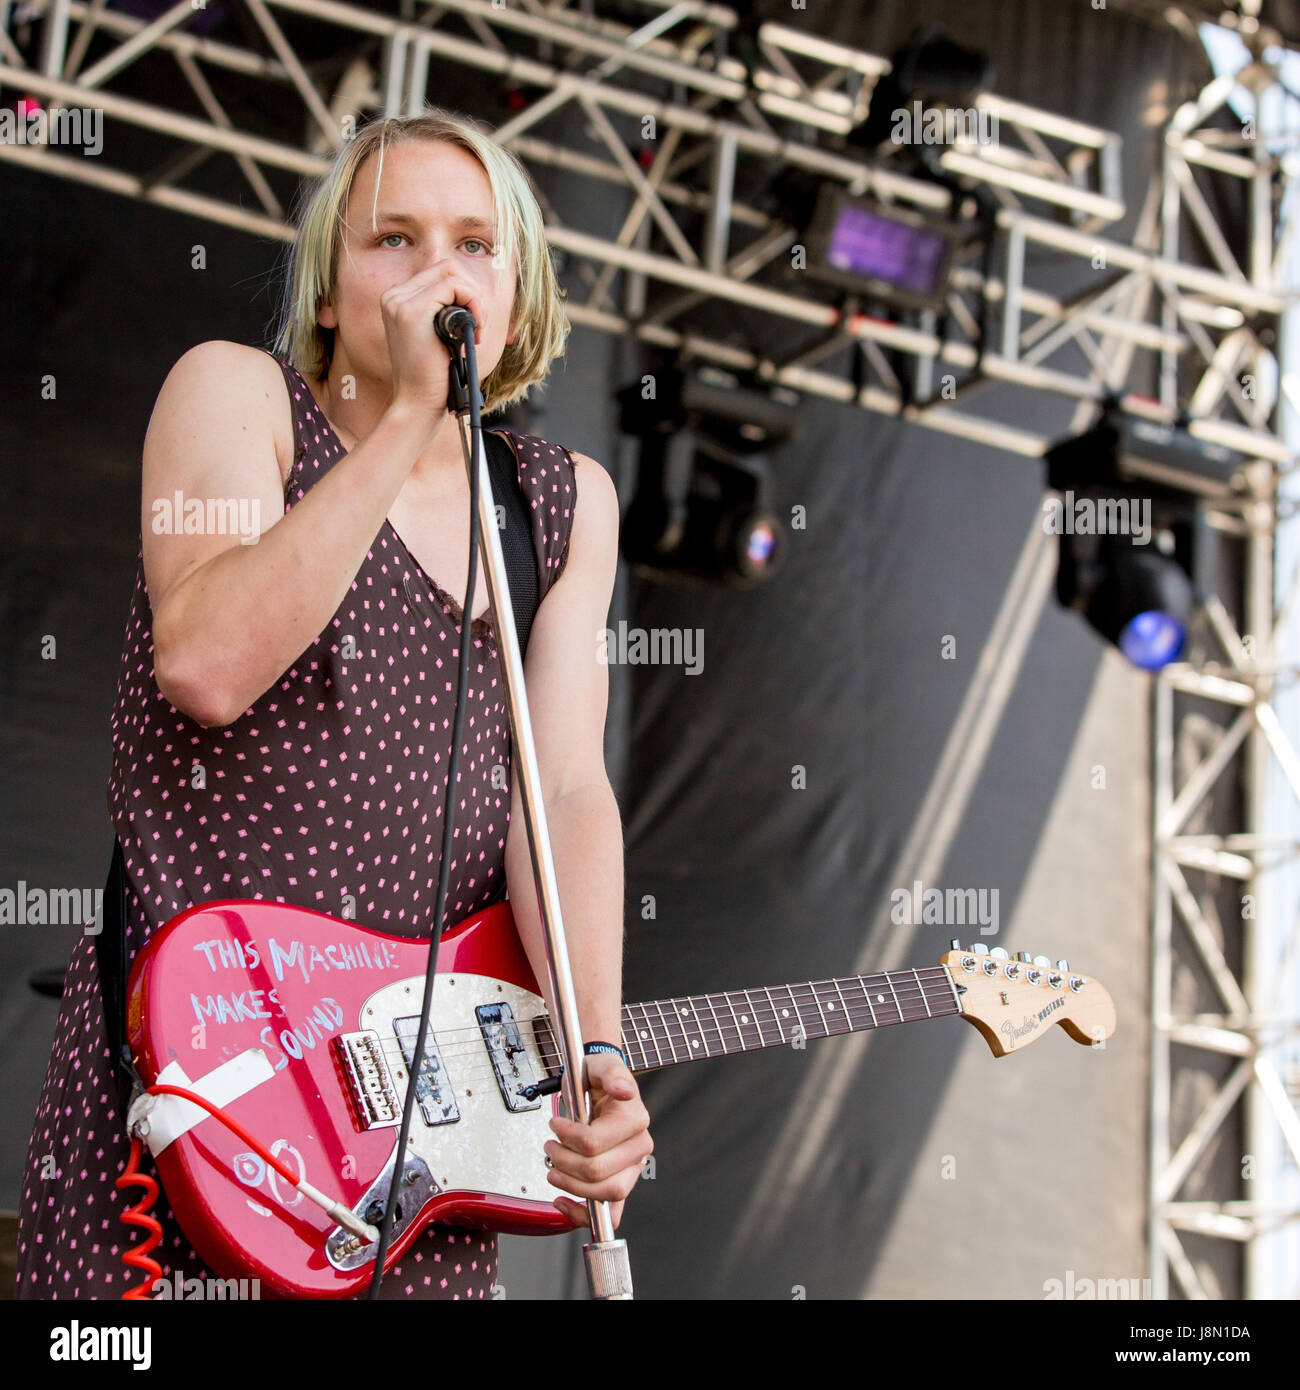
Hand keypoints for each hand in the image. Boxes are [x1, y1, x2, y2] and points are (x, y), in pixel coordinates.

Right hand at [380, 265, 487, 424]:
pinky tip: (475, 329)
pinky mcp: (412, 311)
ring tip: (477, 329)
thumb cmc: (434, 377)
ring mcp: (399, 302)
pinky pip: (454, 285)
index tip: (475, 324)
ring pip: (451, 272)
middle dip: (472, 292)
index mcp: (399, 301)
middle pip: (446, 267)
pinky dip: (473, 302)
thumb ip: (445, 312)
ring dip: (474, 298)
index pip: (439, 274)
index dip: (465, 292)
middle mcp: (394, 296)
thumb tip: (473, 294)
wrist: (418, 403)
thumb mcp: (439, 337)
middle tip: (479, 325)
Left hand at [544, 1052, 652, 1230]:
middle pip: (597, 1172)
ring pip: (604, 1196)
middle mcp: (638, 1148)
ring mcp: (631, 1169)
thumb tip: (623, 1089)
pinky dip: (584, 1215)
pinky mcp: (620, 1183)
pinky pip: (609, 1214)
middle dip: (564, 1161)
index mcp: (635, 1121)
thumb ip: (611, 1073)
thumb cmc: (599, 1079)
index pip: (594, 1143)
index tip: (555, 1124)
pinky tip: (563, 1202)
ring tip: (553, 1169)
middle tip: (550, 1147)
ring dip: (571, 1186)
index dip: (567, 1137)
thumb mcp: (601, 1066)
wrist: (602, 1087)